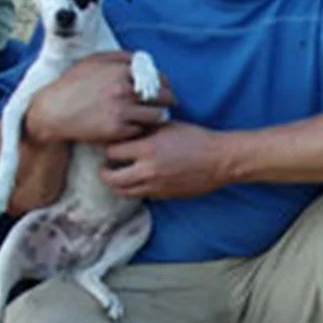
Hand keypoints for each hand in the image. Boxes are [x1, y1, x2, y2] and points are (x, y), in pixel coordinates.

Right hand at [26, 52, 174, 145]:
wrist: (53, 111)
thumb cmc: (72, 84)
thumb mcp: (92, 61)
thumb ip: (119, 57)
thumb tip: (141, 59)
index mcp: (120, 71)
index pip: (158, 77)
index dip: (165, 83)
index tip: (165, 88)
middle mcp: (123, 90)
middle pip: (162, 96)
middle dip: (168, 100)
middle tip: (169, 104)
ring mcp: (121, 111)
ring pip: (157, 115)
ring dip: (158, 116)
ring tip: (155, 116)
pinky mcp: (117, 130)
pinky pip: (141, 130)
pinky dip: (142, 128)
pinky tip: (138, 126)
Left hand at [100, 121, 227, 199]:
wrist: (218, 159)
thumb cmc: (195, 138)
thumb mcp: (167, 126)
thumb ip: (144, 130)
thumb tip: (125, 129)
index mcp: (147, 149)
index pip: (112, 152)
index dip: (108, 148)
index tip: (110, 146)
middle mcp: (147, 170)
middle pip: (111, 178)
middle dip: (104, 171)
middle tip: (105, 166)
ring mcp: (155, 186)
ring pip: (123, 192)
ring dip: (117, 184)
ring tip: (119, 175)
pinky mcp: (163, 195)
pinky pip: (140, 195)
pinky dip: (134, 189)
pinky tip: (138, 180)